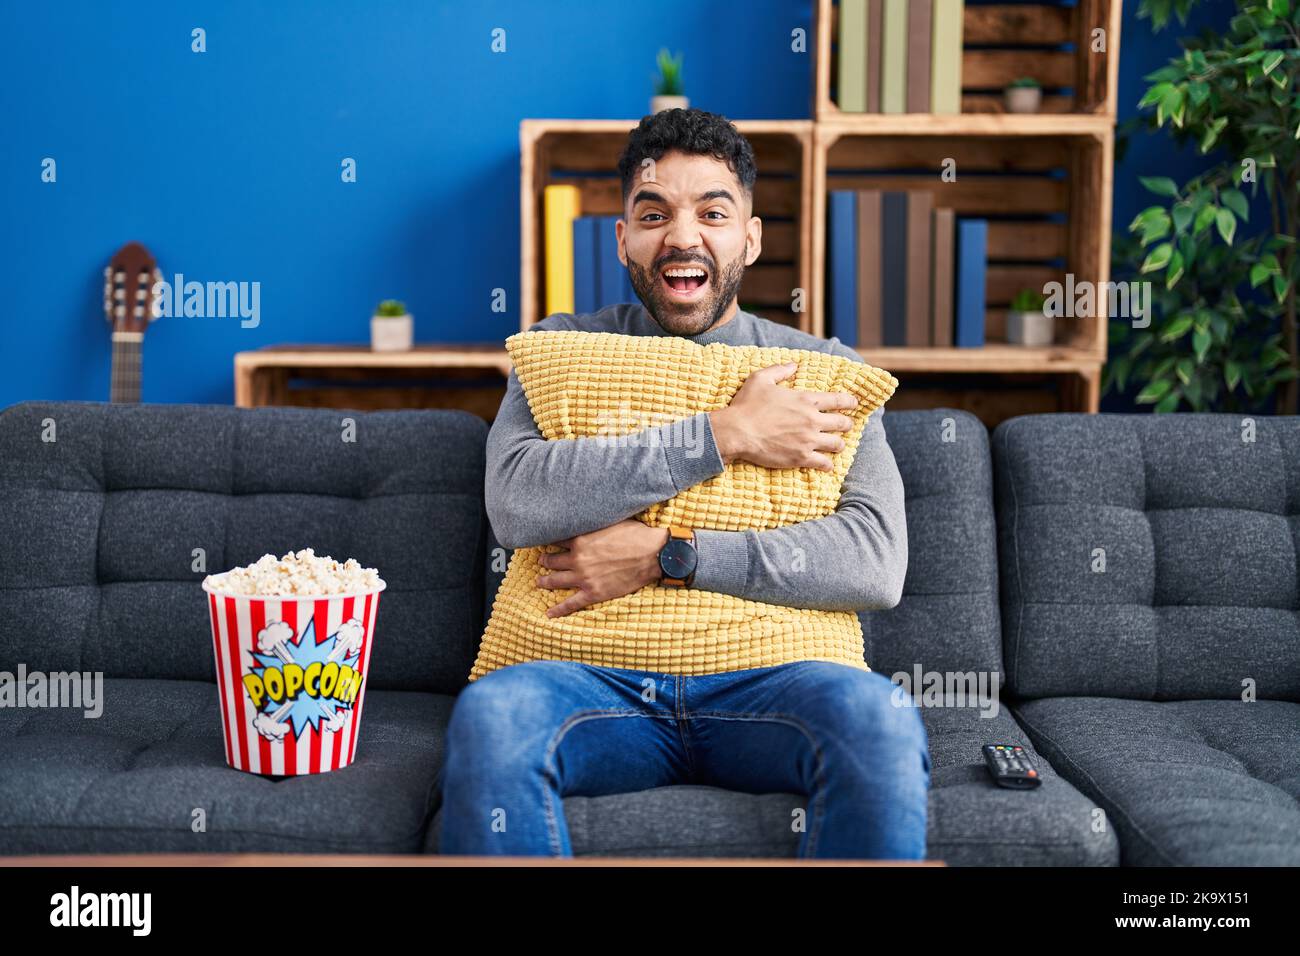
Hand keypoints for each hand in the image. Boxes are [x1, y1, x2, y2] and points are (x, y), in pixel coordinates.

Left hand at [537, 520, 669, 616]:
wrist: (652, 554)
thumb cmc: (636, 535)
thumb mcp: (611, 521)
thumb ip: (594, 524)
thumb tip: (588, 517)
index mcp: (580, 539)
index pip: (556, 539)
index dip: (549, 540)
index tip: (545, 541)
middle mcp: (577, 558)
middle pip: (552, 560)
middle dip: (545, 560)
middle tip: (541, 561)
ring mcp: (584, 577)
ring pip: (555, 580)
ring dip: (544, 581)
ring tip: (539, 581)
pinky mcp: (593, 593)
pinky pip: (571, 604)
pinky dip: (559, 609)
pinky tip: (549, 613)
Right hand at [708, 361, 858, 470]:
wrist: (737, 432)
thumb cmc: (747, 405)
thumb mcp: (761, 379)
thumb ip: (780, 370)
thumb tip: (794, 365)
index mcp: (806, 400)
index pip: (838, 400)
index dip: (850, 402)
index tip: (854, 404)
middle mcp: (812, 420)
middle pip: (842, 423)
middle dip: (847, 424)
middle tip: (846, 425)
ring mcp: (808, 440)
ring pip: (837, 444)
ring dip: (838, 444)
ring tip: (836, 445)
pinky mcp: (801, 457)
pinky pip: (824, 463)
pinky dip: (828, 464)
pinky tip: (827, 465)